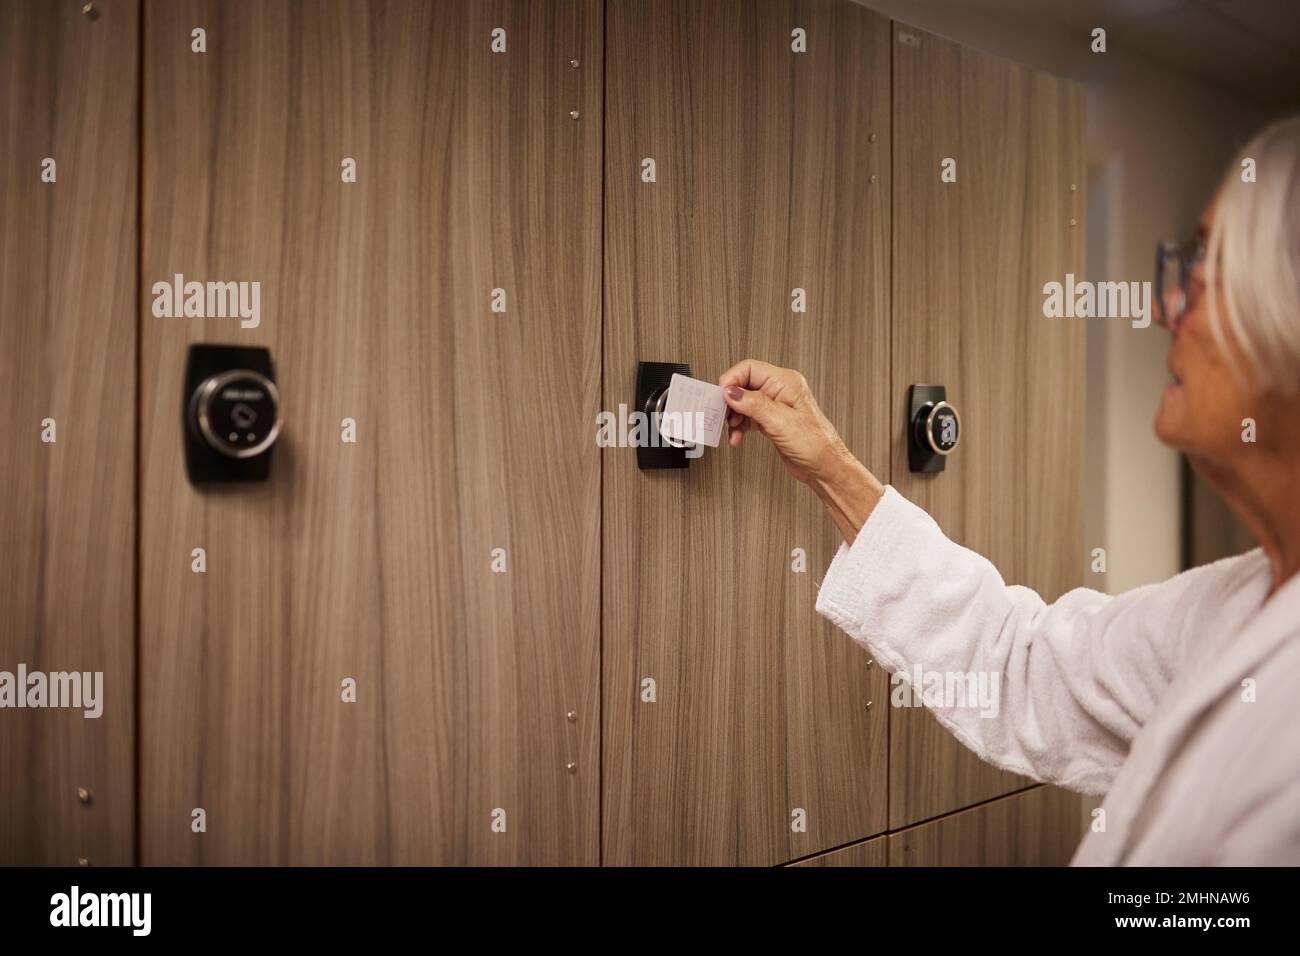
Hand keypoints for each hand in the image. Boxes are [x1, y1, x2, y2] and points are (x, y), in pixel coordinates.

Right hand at [717, 359, 853, 485]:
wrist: (824, 467)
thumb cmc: (814, 444)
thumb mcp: (780, 421)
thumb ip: (753, 404)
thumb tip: (731, 392)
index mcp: (786, 382)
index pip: (750, 368)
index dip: (732, 380)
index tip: (720, 395)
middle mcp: (780, 390)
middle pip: (744, 385)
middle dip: (730, 402)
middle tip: (722, 415)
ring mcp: (776, 406)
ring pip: (743, 403)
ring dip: (734, 417)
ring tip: (733, 430)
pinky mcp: (772, 420)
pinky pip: (748, 417)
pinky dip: (740, 427)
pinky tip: (737, 437)